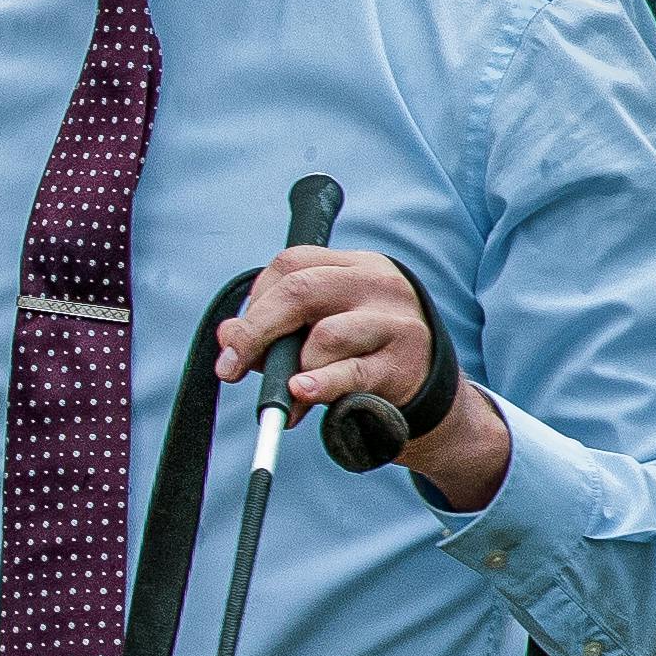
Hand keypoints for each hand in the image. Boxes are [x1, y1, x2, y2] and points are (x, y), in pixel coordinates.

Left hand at [214, 246, 510, 509]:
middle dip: (256, 331)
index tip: (236, 338)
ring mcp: (395, 323)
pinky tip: (301, 392)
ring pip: (325, 336)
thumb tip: (227, 338)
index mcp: (355, 265)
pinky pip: (351, 373)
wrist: (428, 391)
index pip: (291, 263)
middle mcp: (378, 285)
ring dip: (294, 369)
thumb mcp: (322, 328)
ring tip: (290, 392)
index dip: (255, 299)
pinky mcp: (402, 365)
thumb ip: (275, 330)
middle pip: (301, 292)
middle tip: (231, 367)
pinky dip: (320, 385)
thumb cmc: (362, 353)